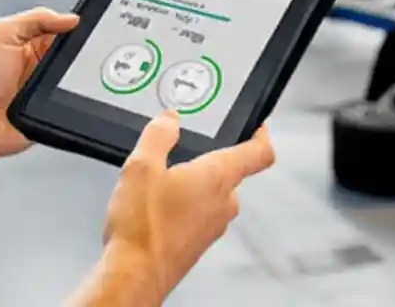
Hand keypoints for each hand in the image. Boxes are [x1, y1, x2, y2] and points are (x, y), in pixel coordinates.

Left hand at [0, 7, 78, 160]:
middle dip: (82, 58)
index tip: (88, 28)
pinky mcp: (51, 115)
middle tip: (74, 60)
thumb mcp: (1, 33)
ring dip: (78, 84)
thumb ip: (35, 19)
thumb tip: (70, 18)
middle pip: (77, 58)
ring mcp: (48, 92)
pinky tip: (64, 103)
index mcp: (33, 44)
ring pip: (79, 85)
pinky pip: (73, 110)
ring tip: (62, 83)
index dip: (78, 29)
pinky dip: (74, 108)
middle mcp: (43, 67)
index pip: (65, 31)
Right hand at [93, 111, 275, 303]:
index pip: (259, 152)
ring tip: (161, 184)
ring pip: (212, 196)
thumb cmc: (142, 227)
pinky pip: (199, 216)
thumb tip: (169, 120)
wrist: (133, 274)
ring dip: (193, 186)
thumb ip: (159, 135)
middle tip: (183, 153)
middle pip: (230, 172)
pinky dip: (184, 208)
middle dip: (207, 161)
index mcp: (218, 177)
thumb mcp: (141, 166)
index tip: (257, 125)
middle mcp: (224, 203)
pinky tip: (157, 210)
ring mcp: (213, 226)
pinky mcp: (199, 244)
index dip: (261, 134)